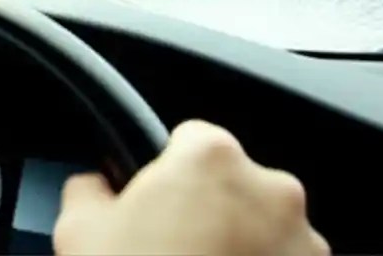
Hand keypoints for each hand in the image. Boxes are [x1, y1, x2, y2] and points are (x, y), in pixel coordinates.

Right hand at [54, 120, 327, 255]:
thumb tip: (95, 184)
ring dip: (240, 242)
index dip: (166, 169)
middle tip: (174, 246)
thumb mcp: (79, 229)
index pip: (190, 137)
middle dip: (208, 207)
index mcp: (212, 158)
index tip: (157, 200)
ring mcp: (304, 239)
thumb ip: (89, 187)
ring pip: (264, 224)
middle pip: (233, 181)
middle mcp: (271, 189)